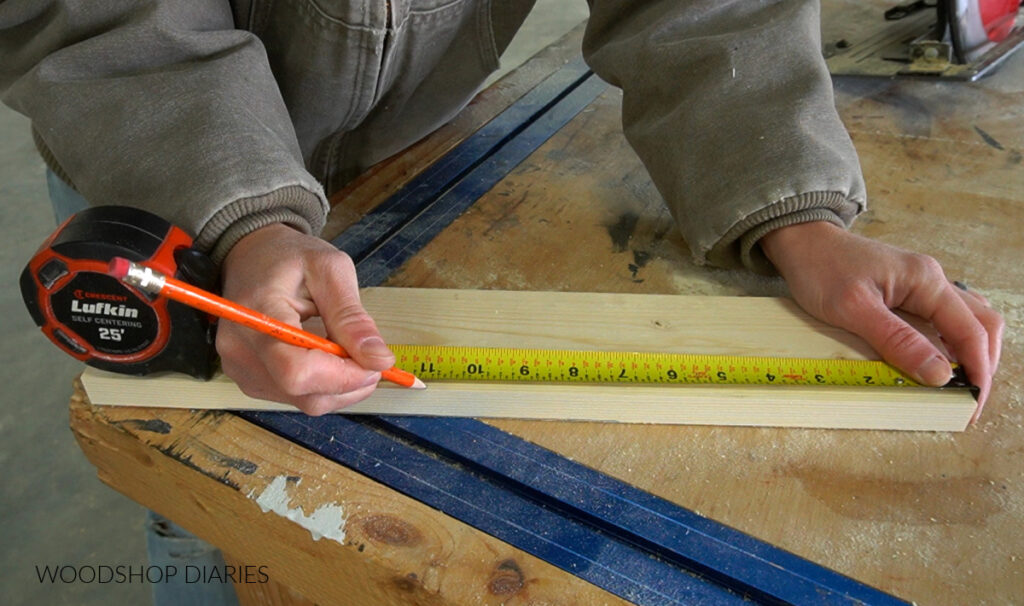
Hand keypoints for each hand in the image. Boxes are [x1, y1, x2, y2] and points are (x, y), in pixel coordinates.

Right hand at [218, 223, 394, 414]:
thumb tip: (379, 360)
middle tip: (369, 354)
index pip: (298, 373)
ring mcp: (240, 370)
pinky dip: (323, 384)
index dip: (344, 377)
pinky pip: (296, 397)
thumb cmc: (287, 257)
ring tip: (344, 346)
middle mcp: (241, 352)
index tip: (374, 361)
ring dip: (339, 385)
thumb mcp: (329, 270)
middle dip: (350, 382)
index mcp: (257, 316)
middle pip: (305, 395)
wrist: (249, 255)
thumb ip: (352, 317)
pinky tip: (326, 356)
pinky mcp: (248, 380)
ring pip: (305, 402)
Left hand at [760, 221, 1002, 420]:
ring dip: (970, 354)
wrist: (802, 241)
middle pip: (981, 325)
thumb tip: (940, 374)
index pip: (972, 331)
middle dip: (982, 364)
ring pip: (967, 321)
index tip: (972, 404)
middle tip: (968, 402)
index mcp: (927, 281)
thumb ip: (897, 340)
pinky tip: (937, 362)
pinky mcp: (908, 292)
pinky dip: (949, 344)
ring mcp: (922, 286)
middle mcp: (933, 281)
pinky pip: (943, 319)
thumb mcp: (853, 309)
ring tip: (958, 387)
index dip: (978, 371)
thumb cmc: (821, 268)